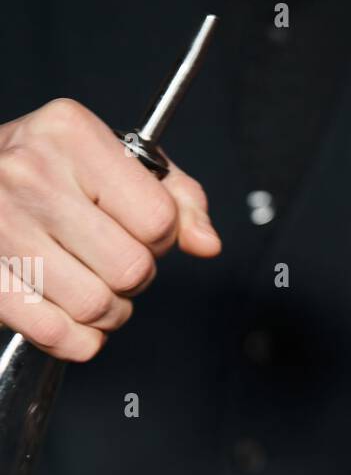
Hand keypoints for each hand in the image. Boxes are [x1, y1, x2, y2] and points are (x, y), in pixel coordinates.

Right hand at [0, 97, 219, 360]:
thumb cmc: (46, 168)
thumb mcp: (114, 160)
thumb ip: (175, 198)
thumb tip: (206, 243)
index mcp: (71, 134)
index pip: (159, 220)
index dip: (163, 238)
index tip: (143, 233)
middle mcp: (31, 174)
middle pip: (130, 269)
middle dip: (135, 279)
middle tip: (115, 264)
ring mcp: (0, 225)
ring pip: (96, 306)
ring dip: (108, 312)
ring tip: (92, 286)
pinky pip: (54, 332)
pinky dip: (76, 340)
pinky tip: (71, 318)